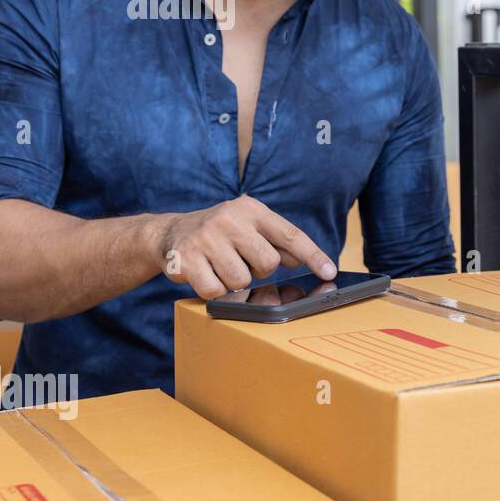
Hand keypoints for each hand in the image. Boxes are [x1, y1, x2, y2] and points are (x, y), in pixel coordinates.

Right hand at [153, 194, 336, 299]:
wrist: (170, 233)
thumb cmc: (221, 233)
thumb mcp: (250, 227)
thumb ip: (277, 241)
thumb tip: (305, 260)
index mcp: (251, 209)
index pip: (290, 234)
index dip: (313, 255)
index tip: (329, 271)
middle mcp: (229, 219)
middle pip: (268, 263)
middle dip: (259, 270)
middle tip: (242, 260)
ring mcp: (205, 239)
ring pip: (242, 280)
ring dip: (235, 281)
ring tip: (221, 265)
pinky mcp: (185, 260)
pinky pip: (216, 291)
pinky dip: (214, 289)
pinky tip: (205, 273)